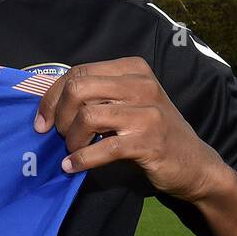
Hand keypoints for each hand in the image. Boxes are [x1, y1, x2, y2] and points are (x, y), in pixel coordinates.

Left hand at [33, 56, 229, 202]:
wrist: (194, 164)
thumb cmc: (152, 132)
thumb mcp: (128, 103)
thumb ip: (97, 95)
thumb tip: (50, 102)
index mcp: (133, 69)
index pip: (78, 72)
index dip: (52, 96)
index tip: (42, 120)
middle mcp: (142, 85)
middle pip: (79, 89)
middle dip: (59, 115)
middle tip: (58, 135)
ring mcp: (148, 113)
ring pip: (88, 116)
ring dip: (71, 138)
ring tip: (72, 150)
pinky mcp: (149, 142)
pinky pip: (103, 148)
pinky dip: (81, 159)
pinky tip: (72, 166)